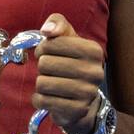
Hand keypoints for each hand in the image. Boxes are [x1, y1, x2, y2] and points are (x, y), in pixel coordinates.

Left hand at [31, 12, 105, 133]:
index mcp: (93, 50)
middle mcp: (95, 71)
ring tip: (51, 84)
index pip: (51, 44)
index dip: (43, 48)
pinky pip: (43, 101)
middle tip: (50, 71)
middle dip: (42, 67)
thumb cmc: (70, 62)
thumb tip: (47, 30)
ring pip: (42, 83)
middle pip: (45, 64)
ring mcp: (88, 92)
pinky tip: (48, 97)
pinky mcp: (77, 110)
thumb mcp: (67, 39)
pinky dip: (39, 99)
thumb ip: (58, 24)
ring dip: (41, 84)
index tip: (48, 54)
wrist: (82, 100)